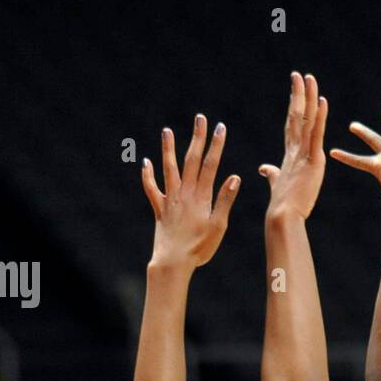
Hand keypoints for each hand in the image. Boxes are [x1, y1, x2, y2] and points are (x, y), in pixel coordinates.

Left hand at [142, 116, 239, 268]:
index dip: (216, 145)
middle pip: (191, 160)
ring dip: (168, 149)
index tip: (221, 128)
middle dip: (197, 138)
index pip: (211, 165)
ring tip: (167, 130)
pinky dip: (147, 176)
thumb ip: (225, 201)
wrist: (173, 262)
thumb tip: (234, 177)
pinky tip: (145, 163)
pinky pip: (151, 189)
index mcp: (202, 196)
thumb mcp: (218, 226)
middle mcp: (185, 193)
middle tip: (200, 118)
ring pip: (168, 169)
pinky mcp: (159, 209)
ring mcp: (170, 200)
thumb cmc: (199, 248)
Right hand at [259, 71, 327, 220]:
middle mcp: (294, 150)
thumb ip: (272, 174)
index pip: (292, 125)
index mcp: (289, 155)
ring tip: (309, 78)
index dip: (293, 106)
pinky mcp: (312, 161)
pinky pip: (316, 134)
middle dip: (298, 94)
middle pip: (296, 116)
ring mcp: (303, 154)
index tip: (295, 90)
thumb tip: (264, 169)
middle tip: (299, 75)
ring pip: (305, 120)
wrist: (283, 216)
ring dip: (307, 97)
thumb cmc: (282, 205)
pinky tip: (322, 100)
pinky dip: (320, 117)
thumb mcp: (278, 184)